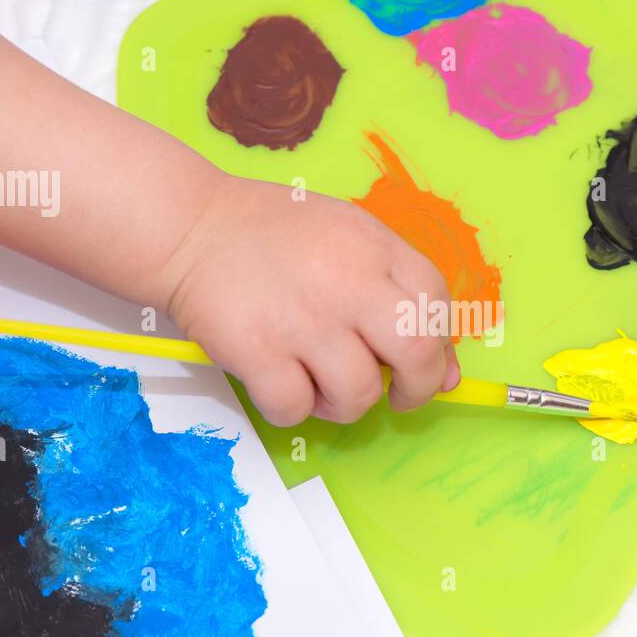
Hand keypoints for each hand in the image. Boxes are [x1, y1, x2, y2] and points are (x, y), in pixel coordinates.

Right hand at [162, 175, 459, 425]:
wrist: (189, 226)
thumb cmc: (272, 236)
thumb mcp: (347, 241)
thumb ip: (399, 295)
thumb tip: (448, 374)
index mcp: (373, 248)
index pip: (437, 304)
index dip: (438, 344)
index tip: (420, 361)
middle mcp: (346, 282)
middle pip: (417, 352)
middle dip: (418, 387)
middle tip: (397, 395)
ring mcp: (302, 319)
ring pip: (359, 394)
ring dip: (345, 403)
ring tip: (320, 382)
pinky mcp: (257, 351)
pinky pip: (297, 409)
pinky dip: (293, 409)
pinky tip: (280, 381)